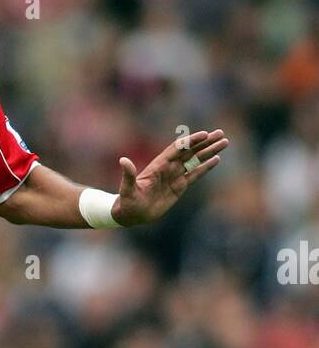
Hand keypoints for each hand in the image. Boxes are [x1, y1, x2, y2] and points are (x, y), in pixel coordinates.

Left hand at [112, 129, 228, 226]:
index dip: (191, 141)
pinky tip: (217, 159)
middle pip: (190, 151)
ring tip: (224, 143)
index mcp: (159, 165)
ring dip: (209, 152)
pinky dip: (206, 167)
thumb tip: (123, 161)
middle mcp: (169, 168)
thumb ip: (128, 175)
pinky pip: (195, 175)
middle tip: (221, 133)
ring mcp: (175, 176)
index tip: (205, 135)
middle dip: (205, 142)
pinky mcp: (179, 187)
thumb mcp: (127, 189)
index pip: (178, 149)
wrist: (131, 214)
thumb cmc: (127, 201)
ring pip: (195, 161)